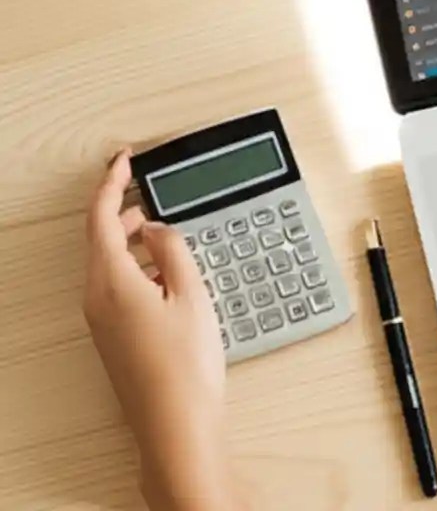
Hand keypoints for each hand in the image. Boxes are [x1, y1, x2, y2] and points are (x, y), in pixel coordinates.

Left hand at [85, 150, 241, 509]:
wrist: (176, 424)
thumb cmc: (186, 367)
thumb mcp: (192, 296)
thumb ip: (174, 252)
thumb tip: (158, 230)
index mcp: (112, 280)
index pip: (101, 217)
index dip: (111, 183)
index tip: (124, 160)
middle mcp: (98, 297)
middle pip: (100, 238)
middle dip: (123, 209)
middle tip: (148, 190)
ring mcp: (102, 318)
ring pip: (110, 262)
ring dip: (134, 240)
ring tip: (164, 231)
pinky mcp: (114, 334)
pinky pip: (118, 286)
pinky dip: (139, 267)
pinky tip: (170, 275)